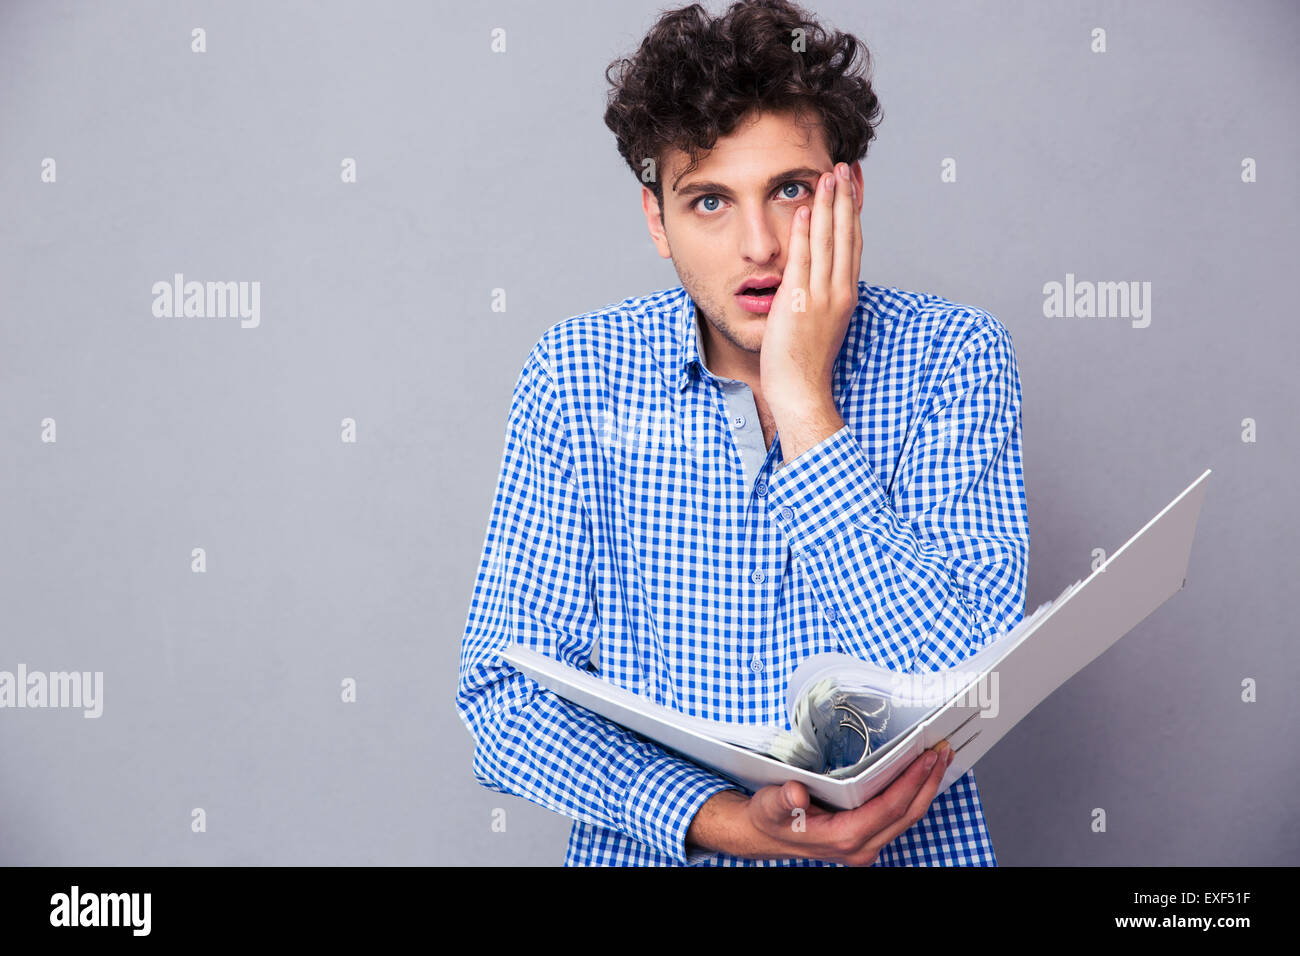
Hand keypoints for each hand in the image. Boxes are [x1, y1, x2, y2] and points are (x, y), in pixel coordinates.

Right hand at [686, 740, 954, 865]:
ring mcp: (866, 845)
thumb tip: (795, 794)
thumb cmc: (769, 818)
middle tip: (943, 751)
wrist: (763, 835)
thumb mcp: (769, 805)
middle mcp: (861, 847)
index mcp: (843, 838)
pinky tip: (919, 776)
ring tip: (938, 759)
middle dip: (929, 782)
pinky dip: (913, 795)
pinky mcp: (867, 839)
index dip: (911, 782)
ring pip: (907, 818)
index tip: (927, 758)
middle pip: (907, 814)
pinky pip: (898, 818)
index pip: (889, 808)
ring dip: (925, 788)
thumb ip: (782, 800)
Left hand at [759, 161, 862, 420]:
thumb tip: (816, 280)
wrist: (803, 390)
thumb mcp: (821, 324)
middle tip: (843, 167)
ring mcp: (820, 296)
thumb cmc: (806, 364)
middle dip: (845, 198)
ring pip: (827, 241)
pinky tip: (803, 210)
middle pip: (845, 235)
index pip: (853, 244)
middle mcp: (838, 292)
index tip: (853, 186)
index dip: (854, 212)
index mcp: (845, 296)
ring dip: (827, 206)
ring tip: (826, 176)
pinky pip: (802, 261)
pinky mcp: (797, 302)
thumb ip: (821, 298)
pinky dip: (803, 233)